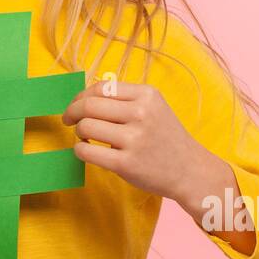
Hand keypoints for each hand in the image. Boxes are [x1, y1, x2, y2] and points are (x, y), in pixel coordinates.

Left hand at [60, 79, 216, 203]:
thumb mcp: (153, 107)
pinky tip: (87, 150)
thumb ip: (124, 99)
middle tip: (69, 121)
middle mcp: (141, 113)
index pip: (101, 88)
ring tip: (86, 137)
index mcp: (146, 95)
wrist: (190, 170)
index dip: (81, 96)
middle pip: (88, 105)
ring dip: (78, 132)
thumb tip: (84, 97)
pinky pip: (86, 151)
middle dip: (72, 112)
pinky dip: (80, 150)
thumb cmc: (165, 137)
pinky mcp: (126, 164)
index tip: (75, 105)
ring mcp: (134, 139)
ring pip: (85, 126)